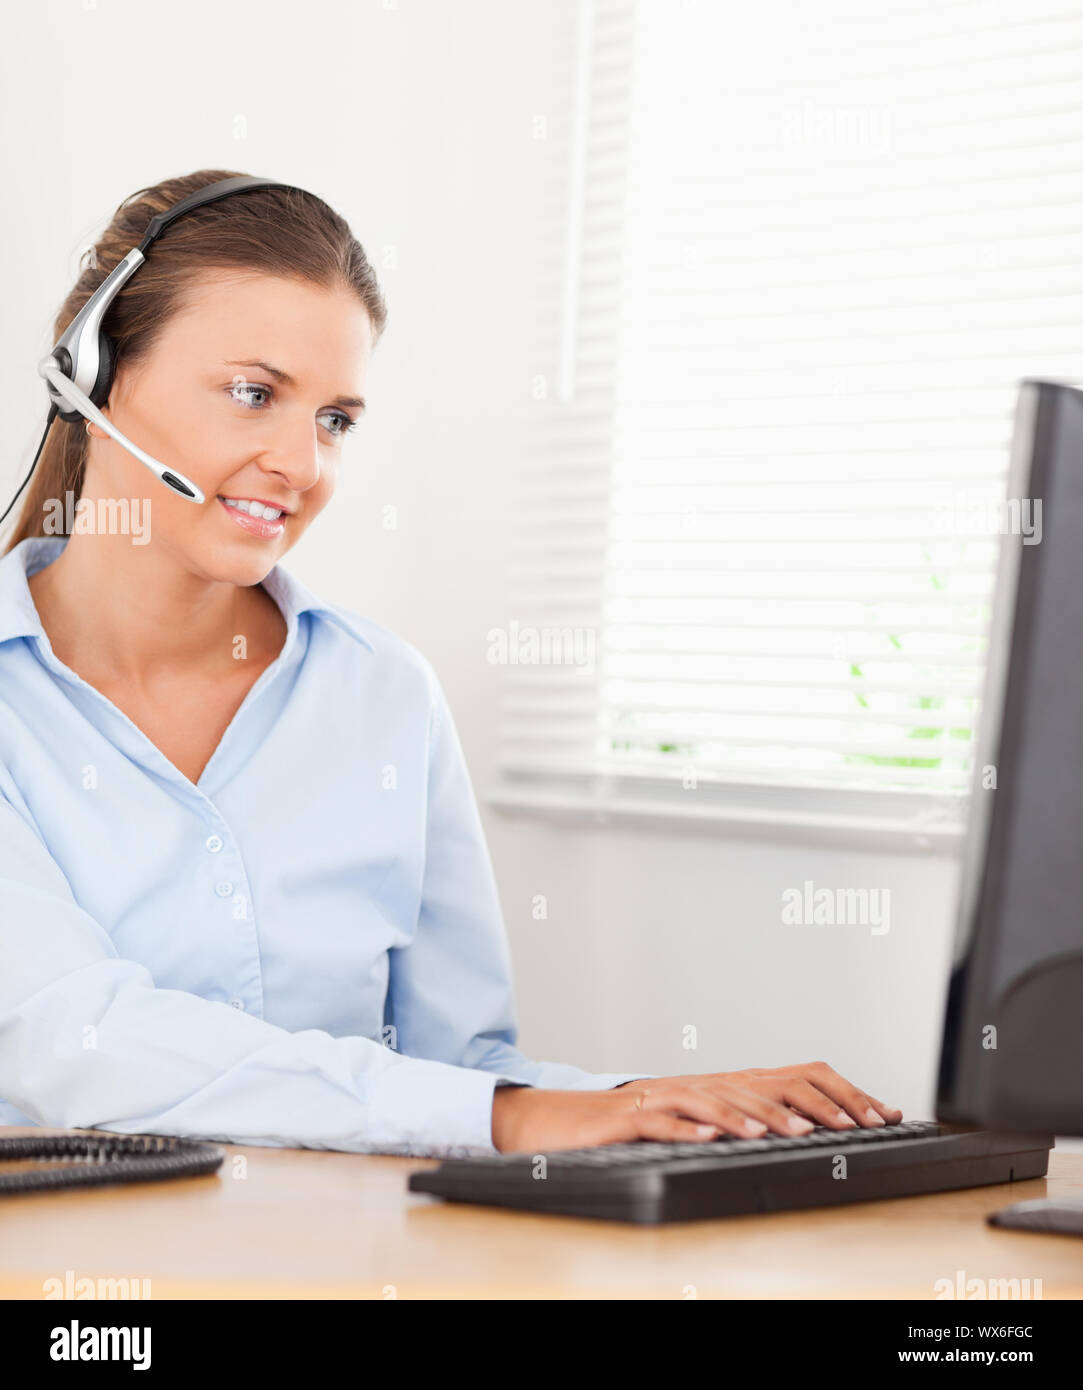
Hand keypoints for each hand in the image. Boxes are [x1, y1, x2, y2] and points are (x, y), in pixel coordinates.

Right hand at [615, 1062, 901, 1134]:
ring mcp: (671, 1096)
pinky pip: (666, 1118)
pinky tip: (713, 1137)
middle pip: (769, 1083)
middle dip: (816, 1104)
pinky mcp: (636, 1115)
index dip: (842, 1093)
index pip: (798, 1077)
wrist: (579, 1117)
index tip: (880, 1115)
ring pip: (722, 1099)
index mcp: (732, 1084)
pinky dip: (691, 1126)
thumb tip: (816, 1129)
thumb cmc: (648, 1120)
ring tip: (794, 1132)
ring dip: (760, 1115)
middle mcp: (708, 1084)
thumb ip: (755, 1118)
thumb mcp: (712, 1118)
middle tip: (851, 1126)